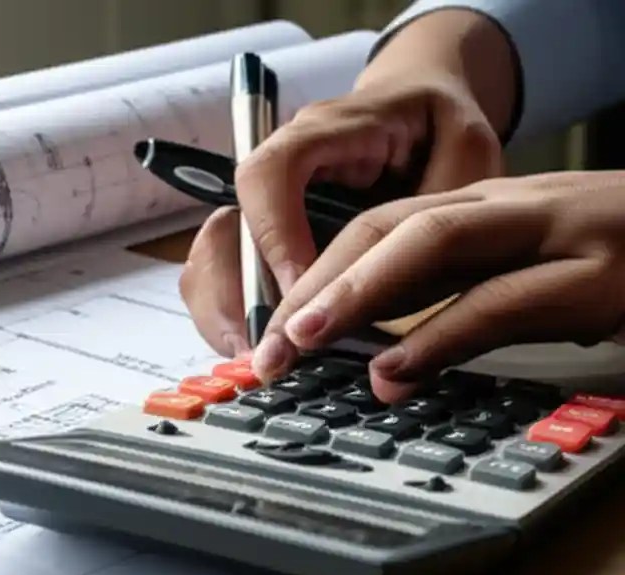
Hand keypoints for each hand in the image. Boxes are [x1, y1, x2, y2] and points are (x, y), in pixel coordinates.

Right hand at [179, 8, 515, 356]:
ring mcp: (264, 202)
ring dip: (227, 314)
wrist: (418, 106)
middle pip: (225, 227)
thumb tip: (414, 285)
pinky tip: (266, 348)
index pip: (271, 174)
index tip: (302, 289)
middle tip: (269, 348)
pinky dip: (236, 318)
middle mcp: (278, 165)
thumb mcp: (468, 150)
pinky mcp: (264, 235)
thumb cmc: (441, 128)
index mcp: (326, 131)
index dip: (275, 234)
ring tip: (262, 359)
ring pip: (214, 258)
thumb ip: (445, 206)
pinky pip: (226, 277)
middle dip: (237, 296)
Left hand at [254, 171, 624, 402]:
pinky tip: (395, 367)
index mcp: (486, 205)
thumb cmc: (616, 255)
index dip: (314, 271)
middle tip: (266, 343)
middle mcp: (511, 207)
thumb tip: (378, 347)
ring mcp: (557, 234)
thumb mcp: (528, 263)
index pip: (376, 224)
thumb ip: (458, 292)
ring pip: (435, 240)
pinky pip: (502, 299)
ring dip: (357, 291)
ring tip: (304, 340)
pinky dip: (439, 334)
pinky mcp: (601, 278)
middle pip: (388, 225)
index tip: (267, 325)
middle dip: (315, 281)